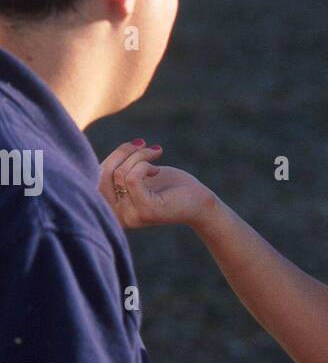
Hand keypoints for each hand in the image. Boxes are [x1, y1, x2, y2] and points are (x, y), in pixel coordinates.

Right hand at [99, 141, 216, 229]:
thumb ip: (115, 169)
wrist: (198, 201)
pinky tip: (156, 169)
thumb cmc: (168, 185)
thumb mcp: (136, 174)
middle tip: (144, 145)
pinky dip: (144, 164)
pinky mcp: (146, 211)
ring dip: (138, 156)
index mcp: (111, 210)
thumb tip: (94, 154)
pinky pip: (132, 178)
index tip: (133, 146)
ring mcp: (130, 217)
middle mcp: (116, 217)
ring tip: (155, 155)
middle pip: (102, 175)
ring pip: (119, 174)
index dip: (111, 157)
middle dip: (123, 153)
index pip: (95, 178)